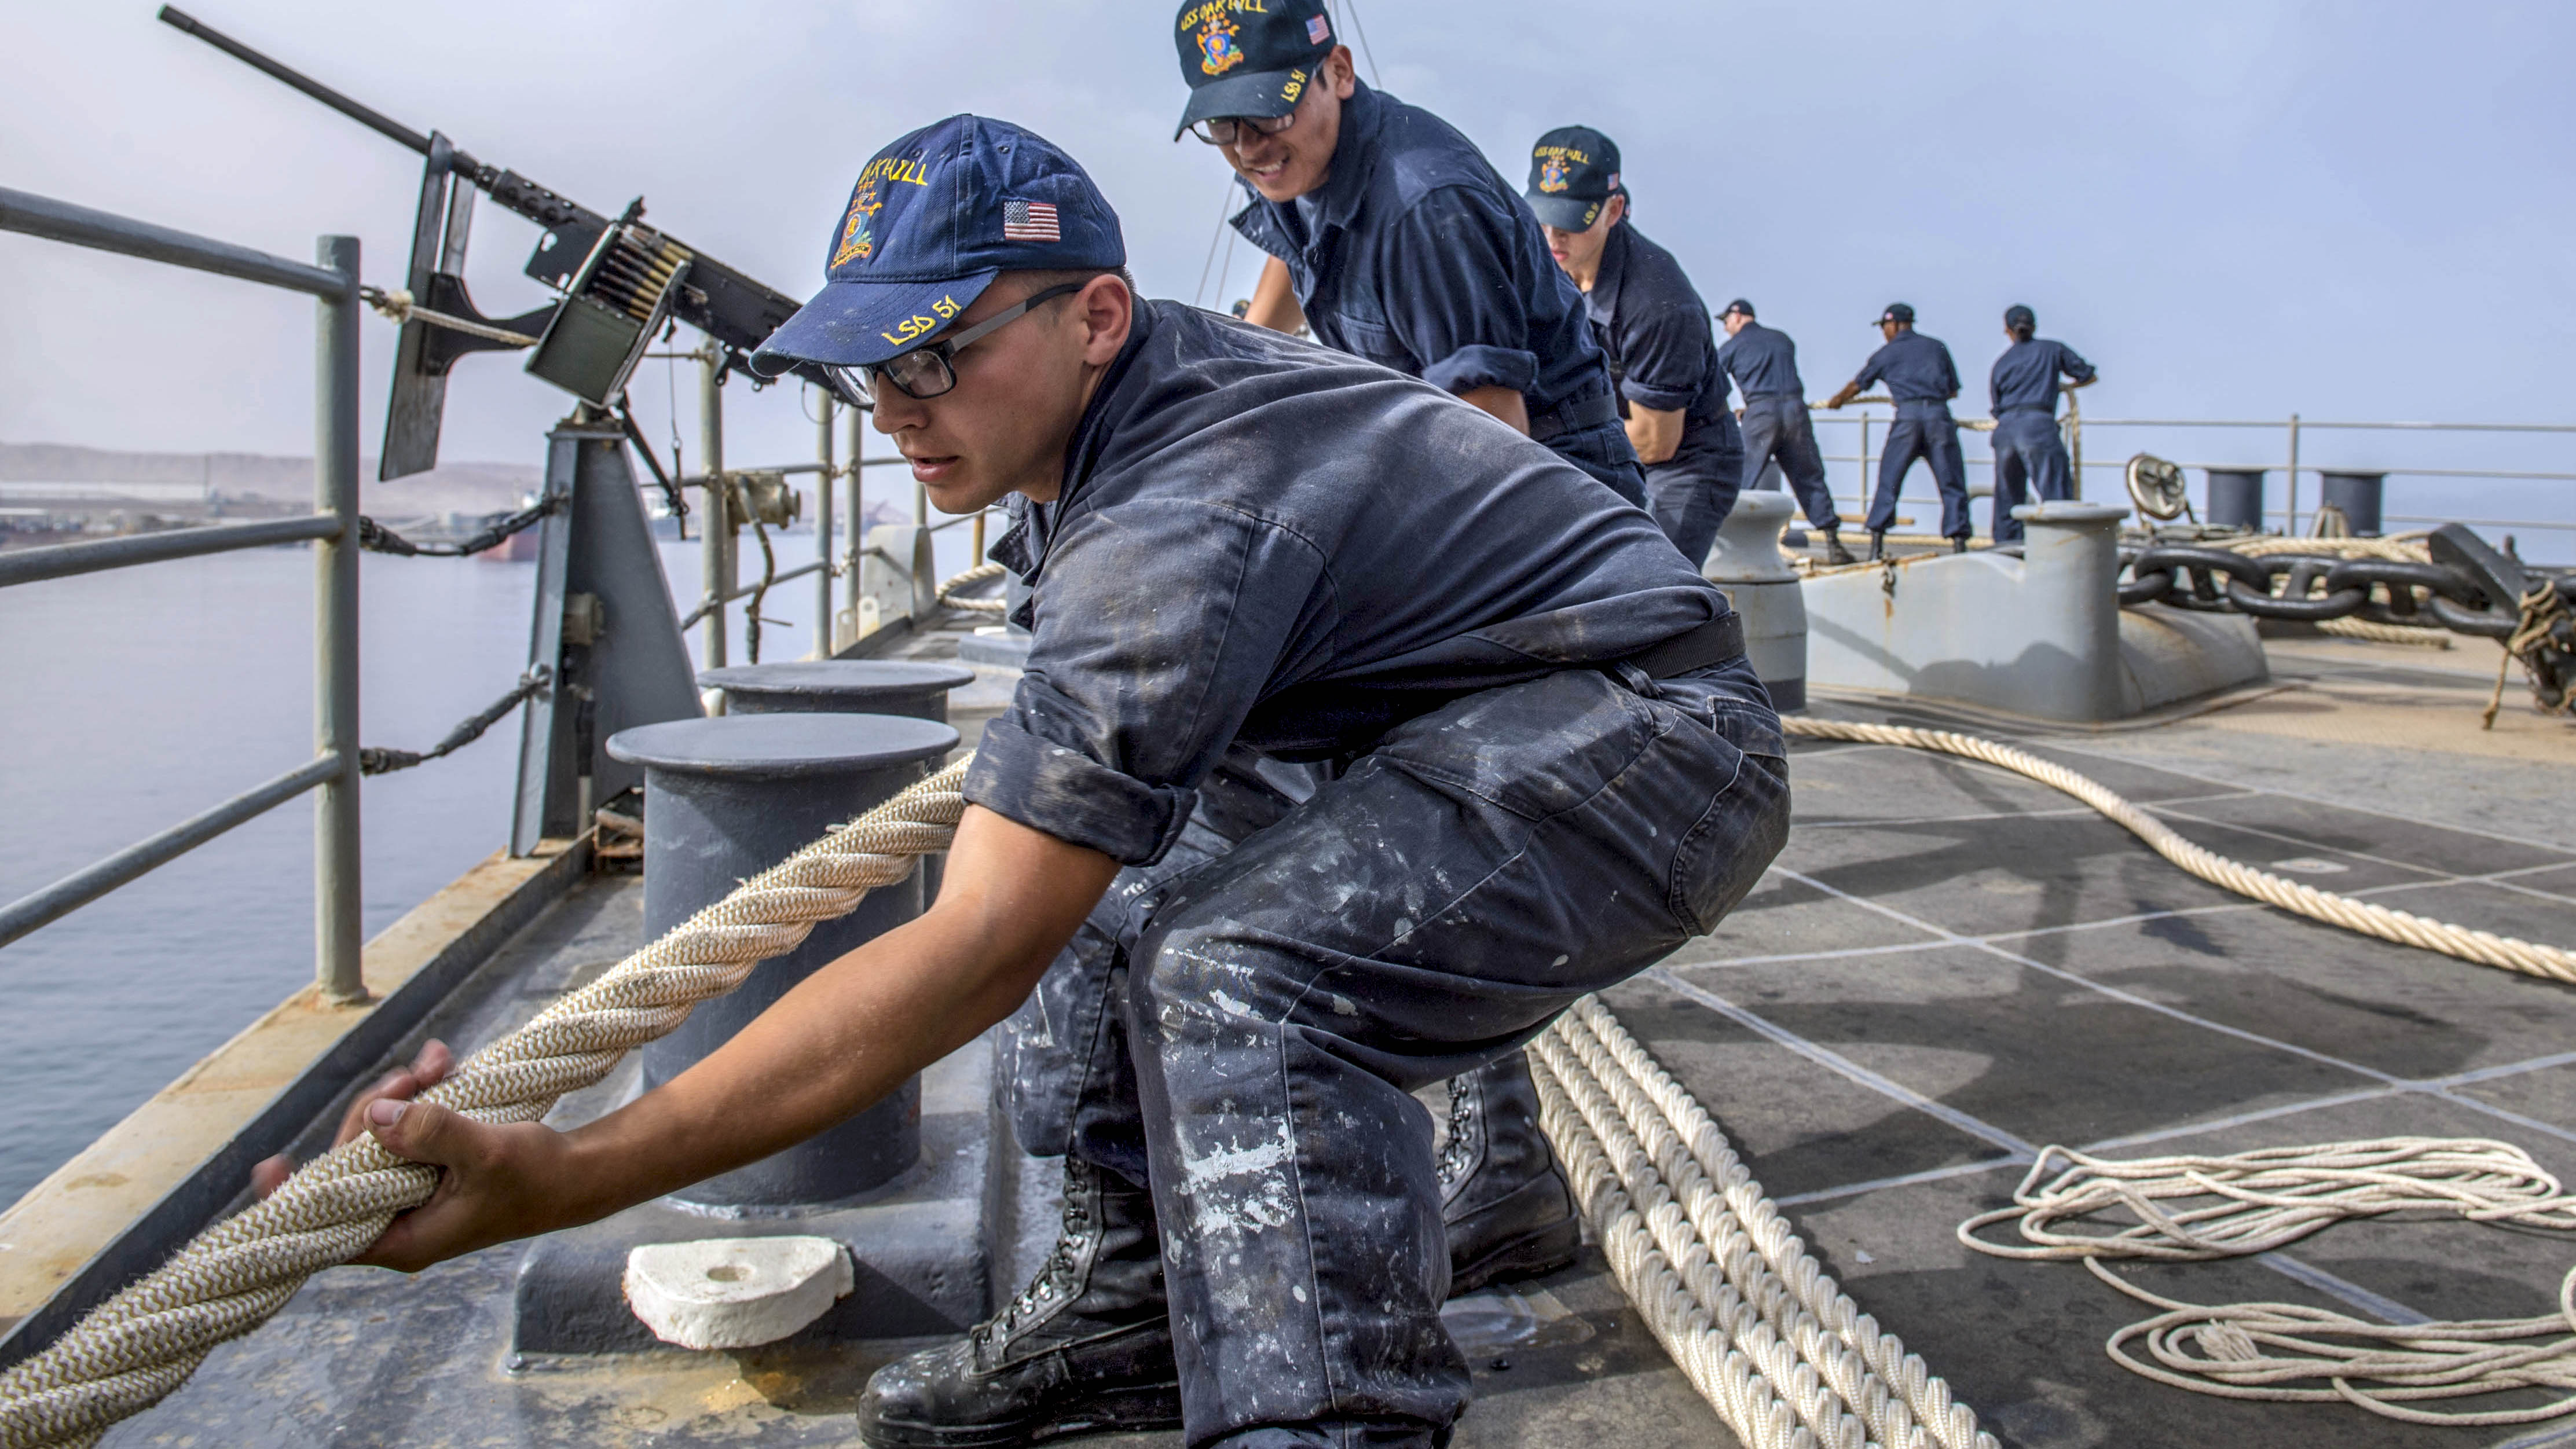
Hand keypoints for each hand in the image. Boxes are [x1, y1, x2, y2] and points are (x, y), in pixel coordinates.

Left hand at [249, 1038, 580, 1271]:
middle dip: (375, 1113)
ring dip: (402, 1097)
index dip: (294, 1197)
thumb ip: (429, 1134)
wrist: (577, 1174)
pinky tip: (443, 1070)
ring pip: (378, 1140)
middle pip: (352, 1164)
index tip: (268, 1165)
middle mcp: (401, 1220)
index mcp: (405, 1239)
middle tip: (411, 1077)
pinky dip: (420, 1099)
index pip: (329, 1228)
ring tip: (437, 1064)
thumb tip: (374, 1118)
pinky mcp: (429, 1170)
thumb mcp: (485, 1153)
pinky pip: (404, 1130)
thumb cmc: (537, 1176)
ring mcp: (413, 1194)